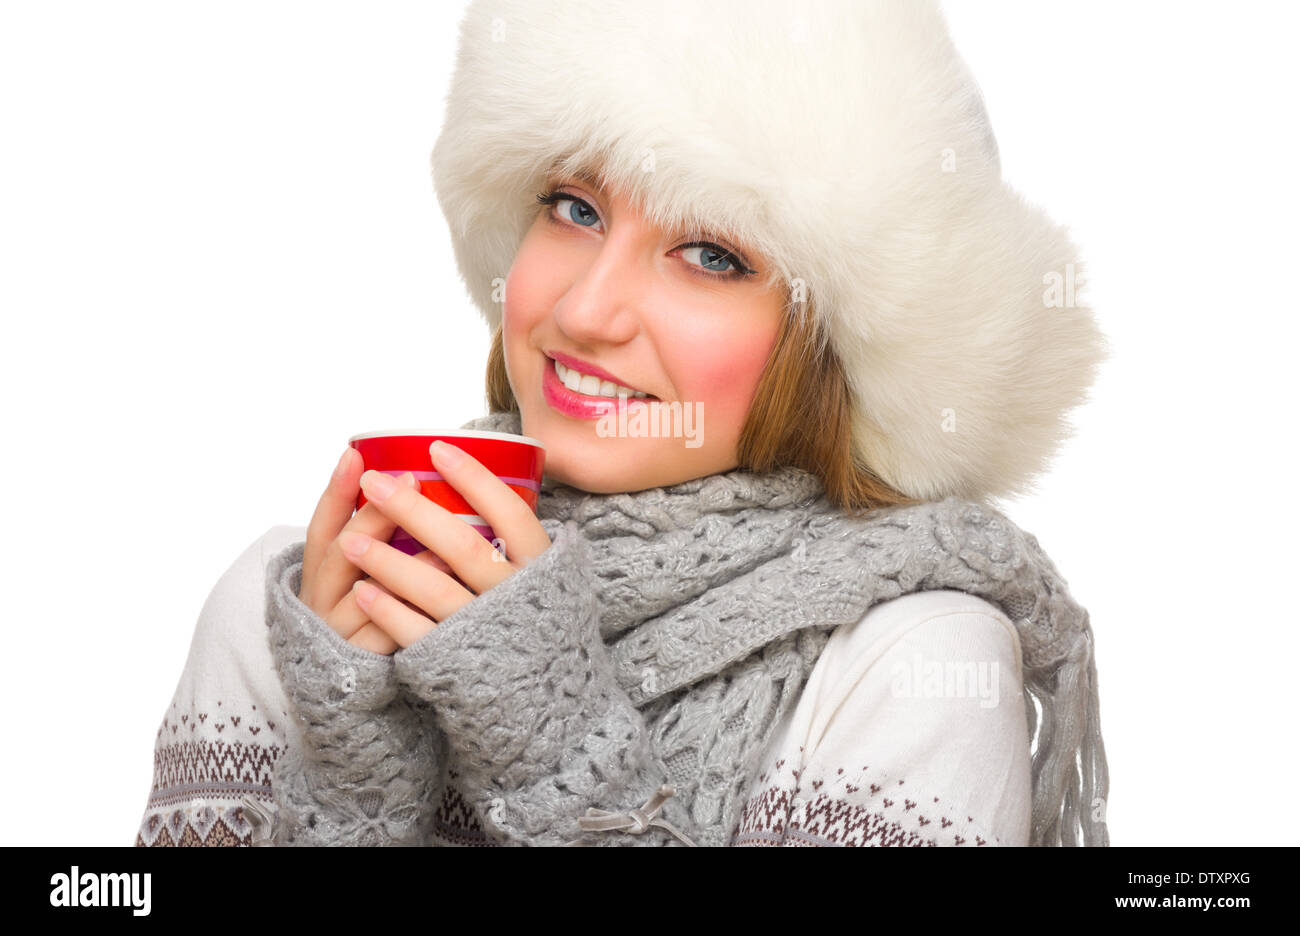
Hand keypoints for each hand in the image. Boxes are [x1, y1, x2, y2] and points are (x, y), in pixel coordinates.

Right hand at [299, 448, 455, 654]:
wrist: (346, 699)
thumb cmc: (361, 623)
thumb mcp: (356, 580)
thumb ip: (376, 543)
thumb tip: (418, 489)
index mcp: (320, 575)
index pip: (320, 527)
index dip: (335, 491)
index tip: (355, 455)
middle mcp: (324, 601)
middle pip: (342, 553)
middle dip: (376, 515)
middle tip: (412, 481)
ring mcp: (341, 634)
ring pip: (367, 594)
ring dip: (404, 562)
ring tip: (441, 535)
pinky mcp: (366, 664)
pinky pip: (390, 636)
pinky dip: (414, 612)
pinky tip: (447, 592)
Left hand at [337, 440, 552, 647]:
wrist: (545, 693)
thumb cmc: (536, 615)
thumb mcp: (548, 572)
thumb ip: (519, 537)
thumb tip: (492, 476)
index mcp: (540, 565)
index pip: (510, 512)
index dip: (475, 479)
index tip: (437, 449)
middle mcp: (514, 595)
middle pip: (463, 546)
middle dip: (413, 511)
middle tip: (376, 483)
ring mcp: (485, 628)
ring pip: (434, 589)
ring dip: (386, 561)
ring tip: (350, 539)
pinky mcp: (458, 660)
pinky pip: (418, 633)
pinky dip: (388, 610)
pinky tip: (363, 588)